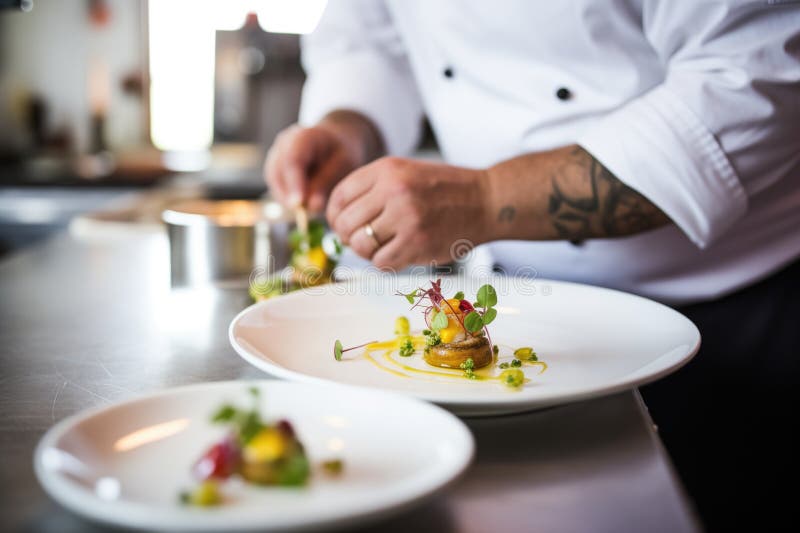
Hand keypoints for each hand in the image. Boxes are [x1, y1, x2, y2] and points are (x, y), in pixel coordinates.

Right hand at [264, 111, 383, 213]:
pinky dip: (288, 198)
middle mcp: (283, 144)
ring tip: (309, 208)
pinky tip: (303, 204)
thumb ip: (325, 183)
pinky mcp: (275, 170)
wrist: (334, 143)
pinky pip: (277, 187)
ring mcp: (276, 156)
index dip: (293, 183)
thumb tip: (311, 207)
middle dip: (288, 195)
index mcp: (302, 137)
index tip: (298, 204)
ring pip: (274, 182)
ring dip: (288, 199)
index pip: (292, 159)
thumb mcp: (343, 164)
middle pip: (276, 172)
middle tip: (305, 214)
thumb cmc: (341, 152)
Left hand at [326, 157, 491, 269]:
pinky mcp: (417, 243)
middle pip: (345, 223)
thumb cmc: (445, 190)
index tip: (343, 224)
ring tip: (383, 246)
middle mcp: (393, 191)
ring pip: (361, 245)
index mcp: (387, 169)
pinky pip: (381, 262)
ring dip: (367, 251)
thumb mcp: (406, 173)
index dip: (335, 215)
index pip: (339, 196)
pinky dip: (385, 262)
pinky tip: (398, 253)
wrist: (486, 200)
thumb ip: (373, 190)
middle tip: (362, 240)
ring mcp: (405, 218)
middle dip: (348, 236)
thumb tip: (339, 219)